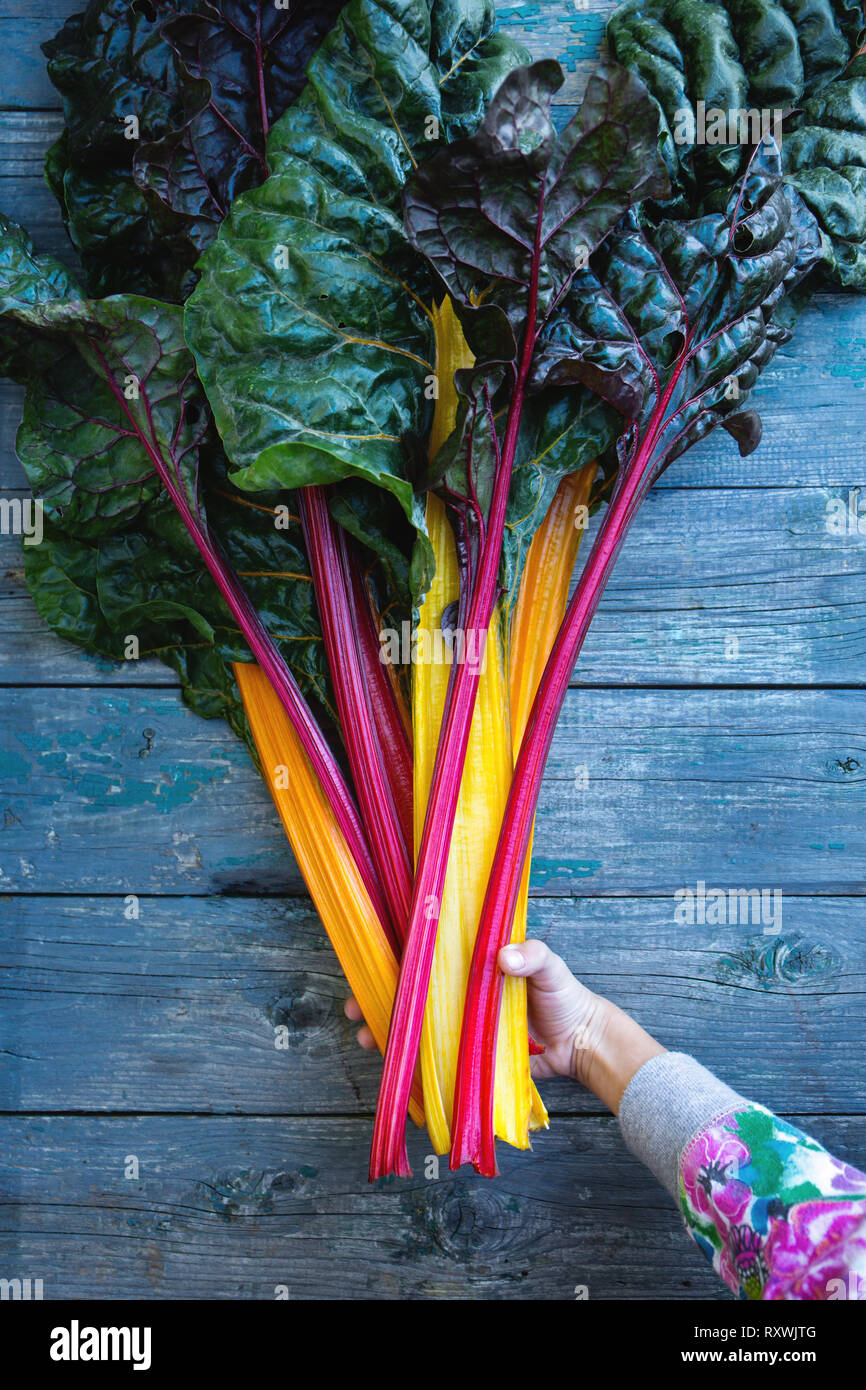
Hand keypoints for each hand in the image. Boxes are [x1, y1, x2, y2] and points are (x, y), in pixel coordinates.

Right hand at [344, 938, 664, 1114]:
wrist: (583, 1043)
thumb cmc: (565, 997)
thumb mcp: (550, 968)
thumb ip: (532, 956)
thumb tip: (504, 957)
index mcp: (473, 964)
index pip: (428, 957)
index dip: (396, 959)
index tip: (370, 965)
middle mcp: (461, 993)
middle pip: (412, 993)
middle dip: (379, 1000)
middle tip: (356, 1009)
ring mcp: (462, 1025)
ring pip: (417, 1026)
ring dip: (390, 1032)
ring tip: (369, 1039)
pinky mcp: (468, 1054)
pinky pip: (434, 1057)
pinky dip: (412, 1061)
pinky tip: (394, 1065)